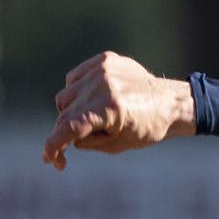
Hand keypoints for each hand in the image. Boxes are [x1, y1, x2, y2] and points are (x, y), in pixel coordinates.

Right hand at [42, 52, 196, 170]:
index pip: (68, 127)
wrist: (170, 102)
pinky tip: (93, 99)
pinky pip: (74, 79)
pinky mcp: (103, 60)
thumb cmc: (147, 129)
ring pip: (66, 95)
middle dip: (65, 131)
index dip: (53, 146)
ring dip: (72, 110)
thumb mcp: (116, 145)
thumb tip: (62, 138)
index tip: (48, 158)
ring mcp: (102, 69)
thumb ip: (86, 141)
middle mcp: (103, 85)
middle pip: (64, 112)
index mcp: (109, 108)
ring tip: (94, 117)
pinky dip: (78, 92)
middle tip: (72, 144)